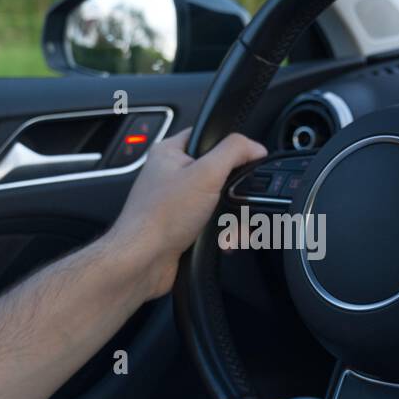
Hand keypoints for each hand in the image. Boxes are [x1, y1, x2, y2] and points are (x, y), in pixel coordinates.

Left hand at [104, 128, 266, 298]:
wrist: (144, 262)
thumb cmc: (159, 219)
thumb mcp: (206, 174)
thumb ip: (234, 152)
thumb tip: (254, 146)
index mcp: (170, 153)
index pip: (208, 136)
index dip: (231, 147)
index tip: (248, 160)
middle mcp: (171, 175)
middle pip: (220, 174)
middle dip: (234, 195)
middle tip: (236, 202)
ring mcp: (177, 203)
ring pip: (220, 203)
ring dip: (231, 219)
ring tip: (229, 229)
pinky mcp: (183, 226)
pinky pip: (214, 225)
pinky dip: (223, 234)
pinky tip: (223, 240)